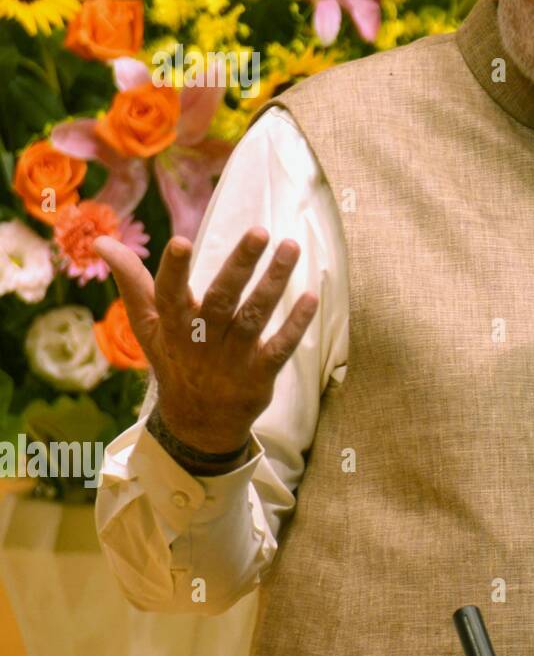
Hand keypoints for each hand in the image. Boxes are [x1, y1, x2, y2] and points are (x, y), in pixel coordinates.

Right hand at [93, 228, 318, 454]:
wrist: (198, 423)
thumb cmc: (174, 359)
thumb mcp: (147, 325)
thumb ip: (132, 281)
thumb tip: (101, 241)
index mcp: (173, 326)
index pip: (168, 295)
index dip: (173, 271)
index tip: (180, 241)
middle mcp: (203, 340)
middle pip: (222, 299)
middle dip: (239, 265)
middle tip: (259, 231)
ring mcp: (233, 358)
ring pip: (255, 316)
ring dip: (274, 282)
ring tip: (290, 248)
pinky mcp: (259, 373)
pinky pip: (280, 348)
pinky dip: (295, 325)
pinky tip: (310, 297)